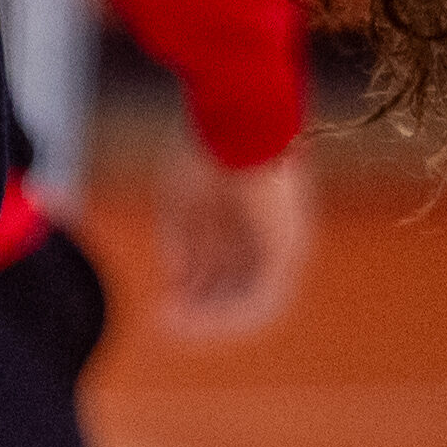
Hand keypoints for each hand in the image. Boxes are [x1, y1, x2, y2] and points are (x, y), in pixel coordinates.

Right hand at [150, 144, 311, 340]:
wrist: (238, 118)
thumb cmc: (205, 147)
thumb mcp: (181, 201)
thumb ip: (180, 244)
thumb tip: (177, 283)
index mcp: (242, 213)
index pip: (220, 263)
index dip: (190, 287)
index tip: (159, 302)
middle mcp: (265, 233)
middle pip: (233, 283)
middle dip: (198, 307)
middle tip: (164, 323)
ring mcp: (279, 242)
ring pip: (248, 297)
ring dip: (212, 319)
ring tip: (176, 327)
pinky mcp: (287, 249)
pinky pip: (261, 299)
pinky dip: (229, 316)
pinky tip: (195, 321)